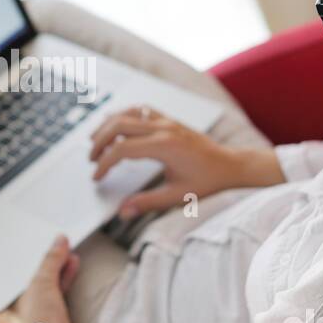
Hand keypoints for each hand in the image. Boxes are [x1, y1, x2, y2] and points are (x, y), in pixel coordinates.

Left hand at [0, 236, 80, 322]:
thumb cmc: (36, 321)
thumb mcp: (40, 281)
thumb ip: (50, 259)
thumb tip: (59, 241)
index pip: (0, 275)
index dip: (10, 259)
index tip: (16, 245)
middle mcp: (11, 309)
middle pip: (23, 277)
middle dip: (38, 260)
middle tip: (46, 242)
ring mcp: (31, 314)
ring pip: (41, 284)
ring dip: (54, 267)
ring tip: (65, 250)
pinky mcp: (48, 318)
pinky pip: (53, 292)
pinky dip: (61, 279)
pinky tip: (72, 264)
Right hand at [89, 105, 280, 218]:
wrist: (230, 165)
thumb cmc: (207, 181)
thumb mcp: (177, 196)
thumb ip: (147, 203)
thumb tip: (123, 212)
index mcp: (164, 146)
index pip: (122, 149)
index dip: (104, 163)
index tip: (97, 177)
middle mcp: (164, 128)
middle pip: (119, 125)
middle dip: (100, 141)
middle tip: (91, 159)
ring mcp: (167, 121)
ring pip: (128, 113)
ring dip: (108, 125)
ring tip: (96, 140)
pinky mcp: (170, 120)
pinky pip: (141, 110)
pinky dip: (124, 115)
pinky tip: (117, 127)